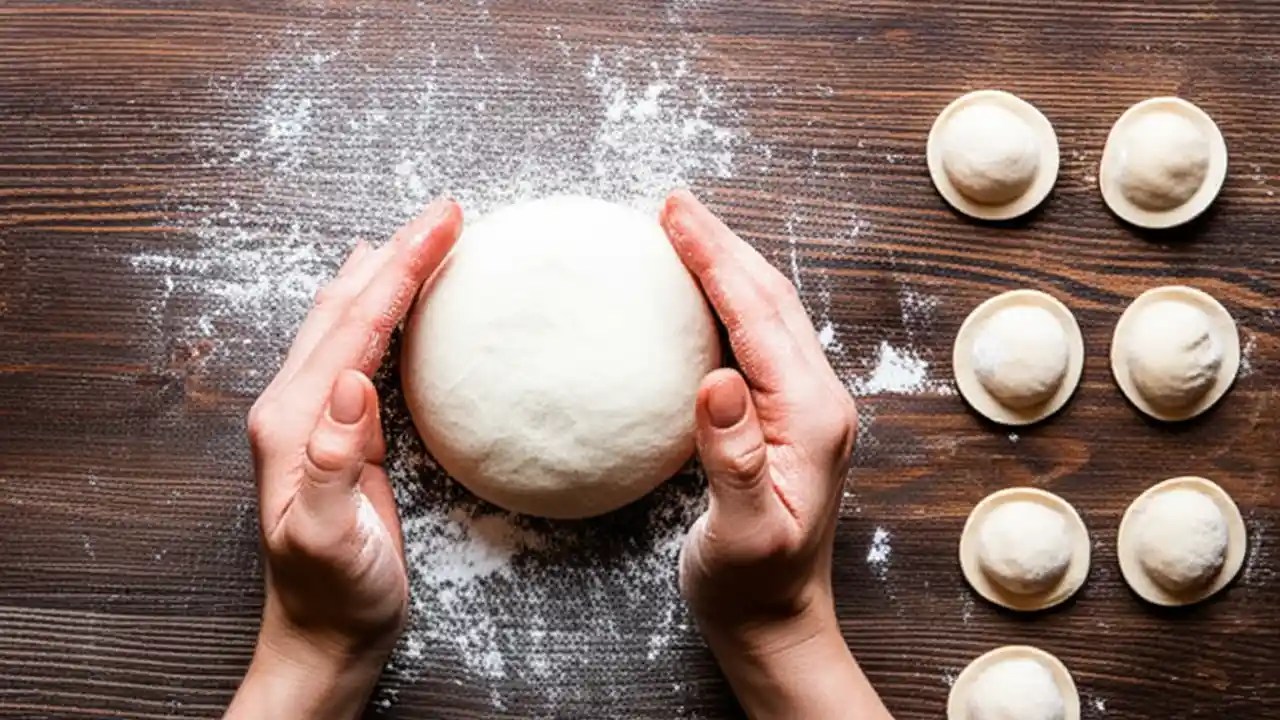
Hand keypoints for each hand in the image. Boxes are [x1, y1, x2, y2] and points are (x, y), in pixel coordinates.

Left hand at [225, 200, 462, 719]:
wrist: (325, 637)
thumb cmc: (333, 596)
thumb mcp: (327, 541)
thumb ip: (328, 464)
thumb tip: (349, 384)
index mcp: (295, 421)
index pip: (354, 325)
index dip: (400, 270)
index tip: (443, 224)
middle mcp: (296, 407)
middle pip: (347, 306)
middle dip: (397, 253)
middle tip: (446, 211)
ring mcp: (314, 417)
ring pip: (347, 320)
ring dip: (386, 273)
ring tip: (419, 236)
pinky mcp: (337, 432)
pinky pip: (360, 350)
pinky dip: (381, 312)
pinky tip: (392, 302)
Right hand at [660, 190, 890, 718]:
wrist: (778, 621)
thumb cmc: (755, 587)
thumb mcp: (744, 533)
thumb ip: (734, 458)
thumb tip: (715, 380)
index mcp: (810, 415)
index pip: (758, 316)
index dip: (715, 259)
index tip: (675, 215)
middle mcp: (816, 400)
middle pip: (770, 299)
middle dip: (721, 245)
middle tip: (673, 205)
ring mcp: (804, 407)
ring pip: (767, 313)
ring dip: (727, 266)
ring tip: (684, 232)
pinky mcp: (783, 418)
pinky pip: (755, 340)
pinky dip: (726, 303)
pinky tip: (698, 295)